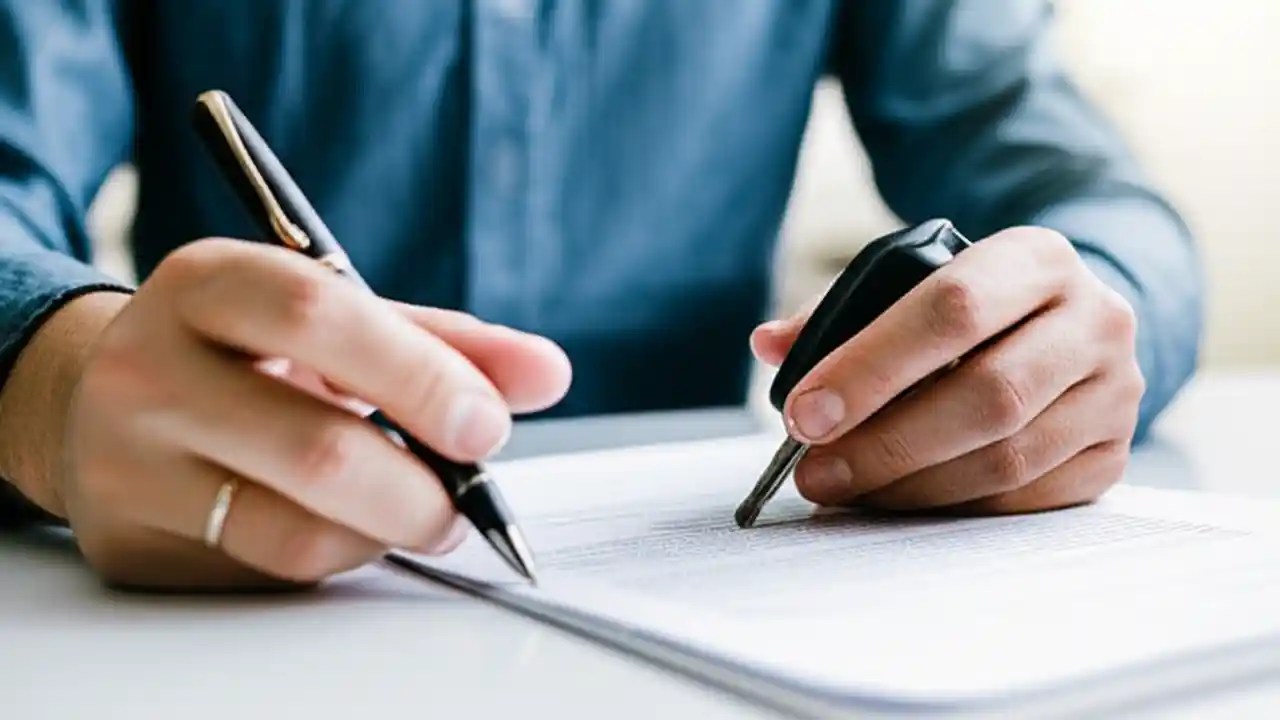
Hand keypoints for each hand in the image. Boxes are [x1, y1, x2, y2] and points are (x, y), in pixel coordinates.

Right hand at [34, 239, 569, 589]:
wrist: (98, 398)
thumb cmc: (245, 354)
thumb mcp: (335, 322)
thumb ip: (445, 344)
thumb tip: (549, 374)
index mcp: (208, 282)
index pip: (318, 314)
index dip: (420, 376)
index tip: (490, 428)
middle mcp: (150, 367)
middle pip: (316, 447)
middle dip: (423, 489)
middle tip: (467, 500)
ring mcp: (127, 461)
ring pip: (296, 529)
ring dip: (388, 533)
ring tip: (419, 513)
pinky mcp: (129, 540)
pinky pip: (267, 571)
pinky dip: (337, 556)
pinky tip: (347, 529)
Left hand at [751, 227, 1142, 514]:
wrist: (1073, 323)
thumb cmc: (975, 306)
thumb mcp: (916, 281)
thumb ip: (840, 311)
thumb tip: (770, 345)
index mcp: (1036, 258)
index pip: (951, 309)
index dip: (870, 368)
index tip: (803, 414)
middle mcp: (1095, 319)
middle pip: (986, 394)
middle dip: (885, 443)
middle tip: (815, 472)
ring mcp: (1115, 392)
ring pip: (1006, 457)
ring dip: (911, 486)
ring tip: (846, 490)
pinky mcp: (1113, 454)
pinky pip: (1027, 499)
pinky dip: (953, 508)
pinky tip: (900, 502)